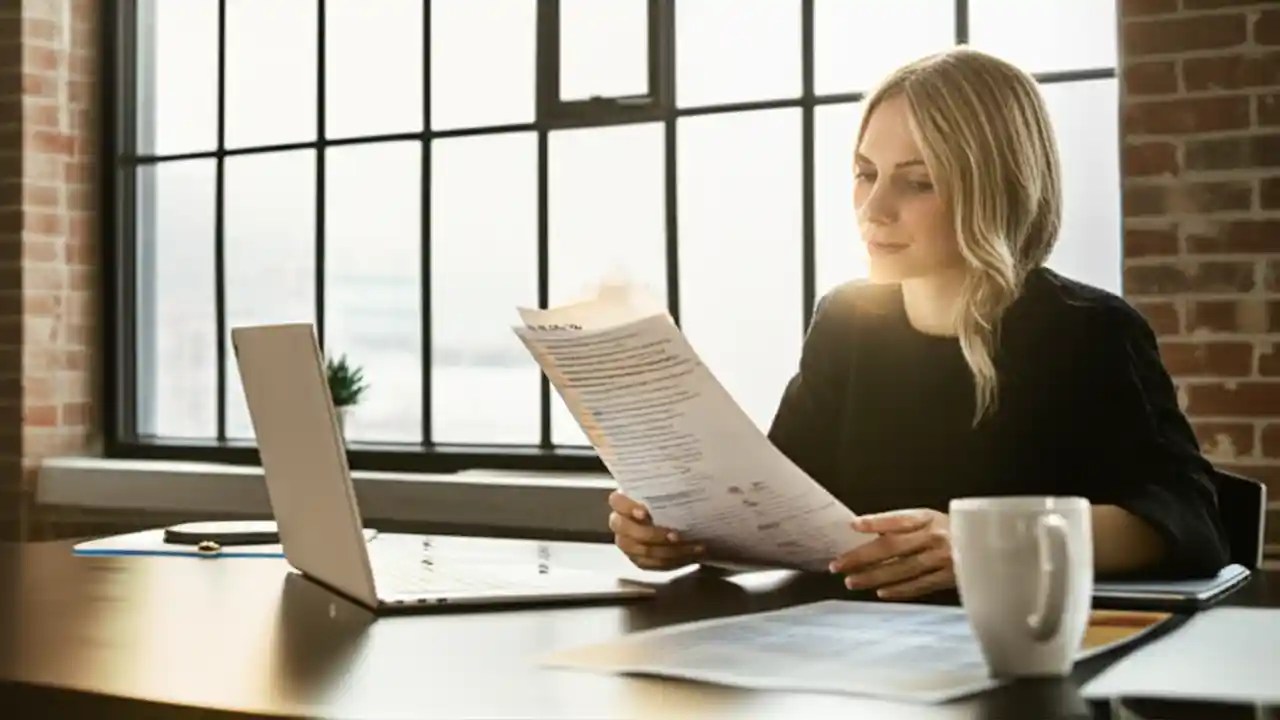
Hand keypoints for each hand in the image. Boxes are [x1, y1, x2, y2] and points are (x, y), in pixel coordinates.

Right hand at [608, 491, 705, 569]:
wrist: (673, 516)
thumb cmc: (666, 497)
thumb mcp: (664, 486)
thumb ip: (665, 485)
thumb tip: (683, 476)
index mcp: (622, 502)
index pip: (616, 502)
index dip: (628, 508)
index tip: (645, 512)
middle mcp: (620, 524)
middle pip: (628, 533)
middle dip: (653, 535)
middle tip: (677, 535)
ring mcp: (627, 544)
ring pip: (643, 552)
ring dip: (670, 551)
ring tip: (694, 546)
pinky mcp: (639, 560)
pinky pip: (654, 564)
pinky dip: (674, 561)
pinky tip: (691, 554)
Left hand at [828, 509, 954, 599]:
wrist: (990, 548)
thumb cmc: (952, 532)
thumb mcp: (931, 521)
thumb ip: (904, 528)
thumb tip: (869, 536)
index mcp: (928, 518)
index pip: (898, 519)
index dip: (876, 522)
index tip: (853, 526)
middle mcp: (935, 536)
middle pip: (892, 547)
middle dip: (861, 556)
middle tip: (838, 565)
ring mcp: (943, 558)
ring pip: (901, 569)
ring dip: (874, 577)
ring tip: (852, 582)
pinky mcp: (950, 578)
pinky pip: (919, 585)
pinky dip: (899, 590)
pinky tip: (880, 592)